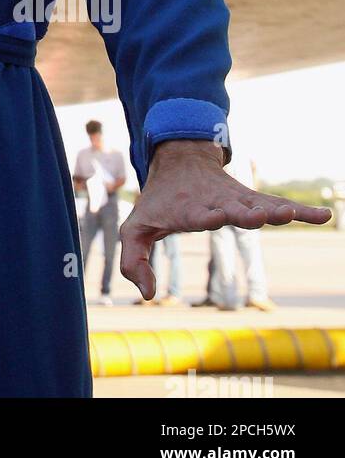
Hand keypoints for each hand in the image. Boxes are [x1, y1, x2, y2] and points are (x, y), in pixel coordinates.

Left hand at [120, 139, 331, 300]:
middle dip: (246, 213)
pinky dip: (301, 210)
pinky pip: (278, 204)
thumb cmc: (158, 202)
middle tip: (260, 216)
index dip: (208, 215)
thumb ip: (132, 260)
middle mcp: (217, 203)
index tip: (218, 216)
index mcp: (189, 210)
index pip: (199, 213)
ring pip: (260, 205)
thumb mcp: (136, 228)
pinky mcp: (251, 200)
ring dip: (277, 211)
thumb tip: (147, 294)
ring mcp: (236, 200)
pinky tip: (325, 215)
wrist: (178, 163)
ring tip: (295, 216)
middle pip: (234, 208)